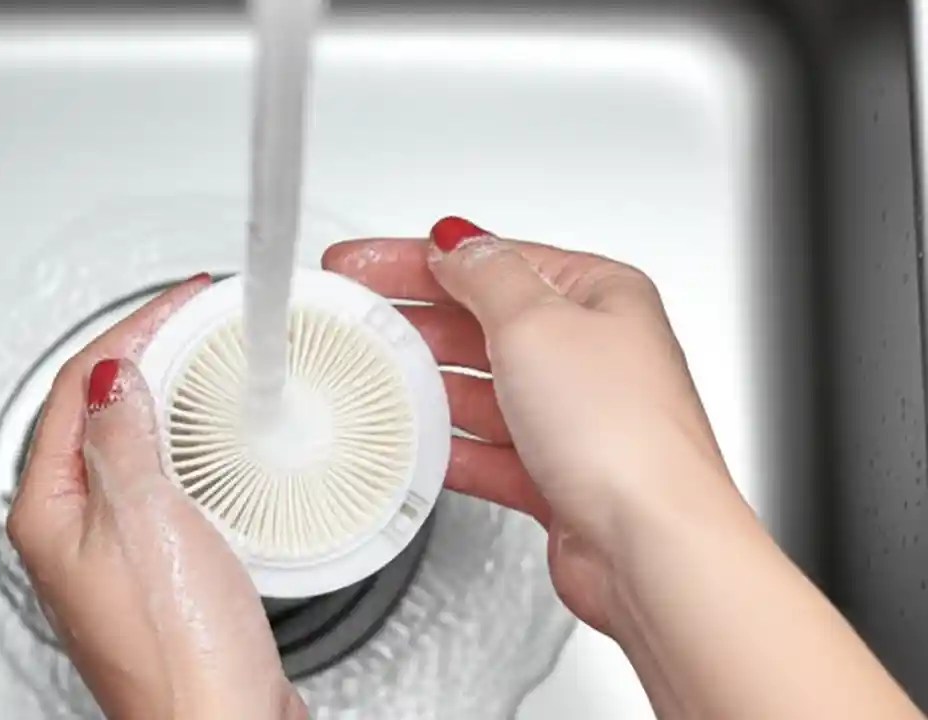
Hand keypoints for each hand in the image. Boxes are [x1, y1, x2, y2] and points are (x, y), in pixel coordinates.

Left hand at [6, 275, 305, 719]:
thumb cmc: (178, 652)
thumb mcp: (147, 520)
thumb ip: (124, 439)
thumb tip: (115, 376)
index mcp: (48, 512)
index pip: (77, 389)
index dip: (129, 332)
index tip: (179, 301)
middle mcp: (68, 532)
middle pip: (95, 412)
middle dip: (143, 356)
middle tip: (193, 319)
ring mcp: (108, 552)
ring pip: (127, 446)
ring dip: (163, 397)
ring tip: (204, 363)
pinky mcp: (151, 570)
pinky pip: (155, 482)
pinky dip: (180, 446)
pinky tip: (211, 445)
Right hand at [323, 217, 736, 633]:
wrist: (652, 546)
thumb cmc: (625, 435)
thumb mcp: (536, 322)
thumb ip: (487, 275)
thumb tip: (458, 244)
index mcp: (601, 296)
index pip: (494, 261)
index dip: (422, 259)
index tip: (364, 263)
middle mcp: (593, 353)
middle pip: (484, 322)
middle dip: (417, 320)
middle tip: (356, 316)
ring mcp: (576, 417)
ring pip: (483, 389)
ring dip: (429, 385)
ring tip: (373, 377)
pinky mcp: (558, 475)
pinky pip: (489, 451)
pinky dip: (450, 447)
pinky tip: (418, 444)